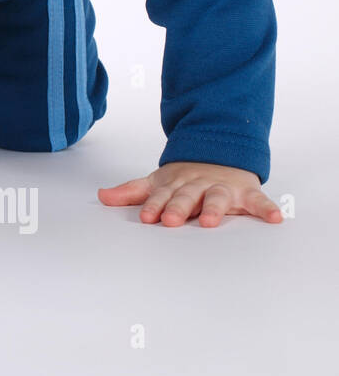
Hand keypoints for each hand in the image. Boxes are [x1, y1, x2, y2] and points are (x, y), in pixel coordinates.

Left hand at [98, 162, 282, 225]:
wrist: (217, 155)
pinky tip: (275, 218)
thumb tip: (101, 197)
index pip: (162, 196)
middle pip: (187, 197)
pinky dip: (267, 208)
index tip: (147, 216)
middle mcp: (198, 186)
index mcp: (174, 185)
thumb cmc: (183, 179)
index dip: (154, 205)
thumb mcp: (156, 183)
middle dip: (179, 208)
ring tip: (211, 220)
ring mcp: (222, 189)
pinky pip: (259, 201)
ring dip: (215, 208)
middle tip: (172, 220)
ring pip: (218, 198)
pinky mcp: (246, 193)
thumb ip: (130, 192)